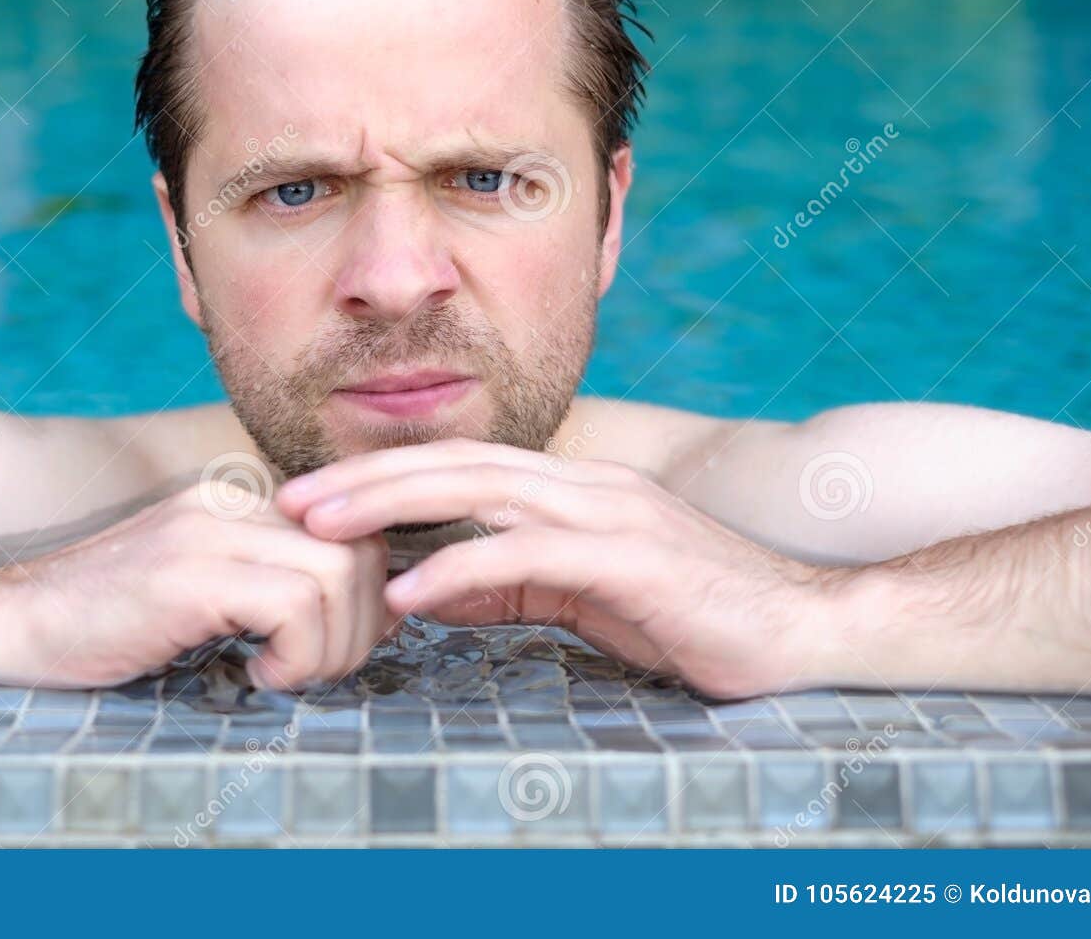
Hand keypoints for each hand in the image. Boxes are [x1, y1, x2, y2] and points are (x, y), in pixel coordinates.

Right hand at [0, 481, 389, 690]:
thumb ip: (269, 581)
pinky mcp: (188, 576)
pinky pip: (296, 606)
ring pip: (340, 575)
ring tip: (286, 674)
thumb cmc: (106, 624)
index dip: (369, 596)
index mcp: (237, 501)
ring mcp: (208, 533)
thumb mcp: (202, 588)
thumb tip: (363, 614)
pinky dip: (298, 656)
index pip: (353, 529)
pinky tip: (256, 676)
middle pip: (361, 550)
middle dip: (363, 626)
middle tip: (316, 669)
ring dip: (333, 646)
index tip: (339, 644)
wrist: (10, 624)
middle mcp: (230, 503)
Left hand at [275, 438, 841, 697]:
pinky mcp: (631, 559)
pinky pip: (530, 556)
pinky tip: (412, 590)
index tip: (313, 497)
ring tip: (323, 528)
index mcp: (570, 488)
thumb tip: (429, 589)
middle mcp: (584, 486)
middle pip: (454, 462)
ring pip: (480, 492)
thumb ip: (509, 585)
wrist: (802, 628)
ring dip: (393, 507)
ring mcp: (609, 514)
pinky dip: (463, 567)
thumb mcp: (581, 595)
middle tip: (288, 498)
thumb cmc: (690, 610)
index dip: (381, 476)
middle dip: (365, 478)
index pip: (459, 465)